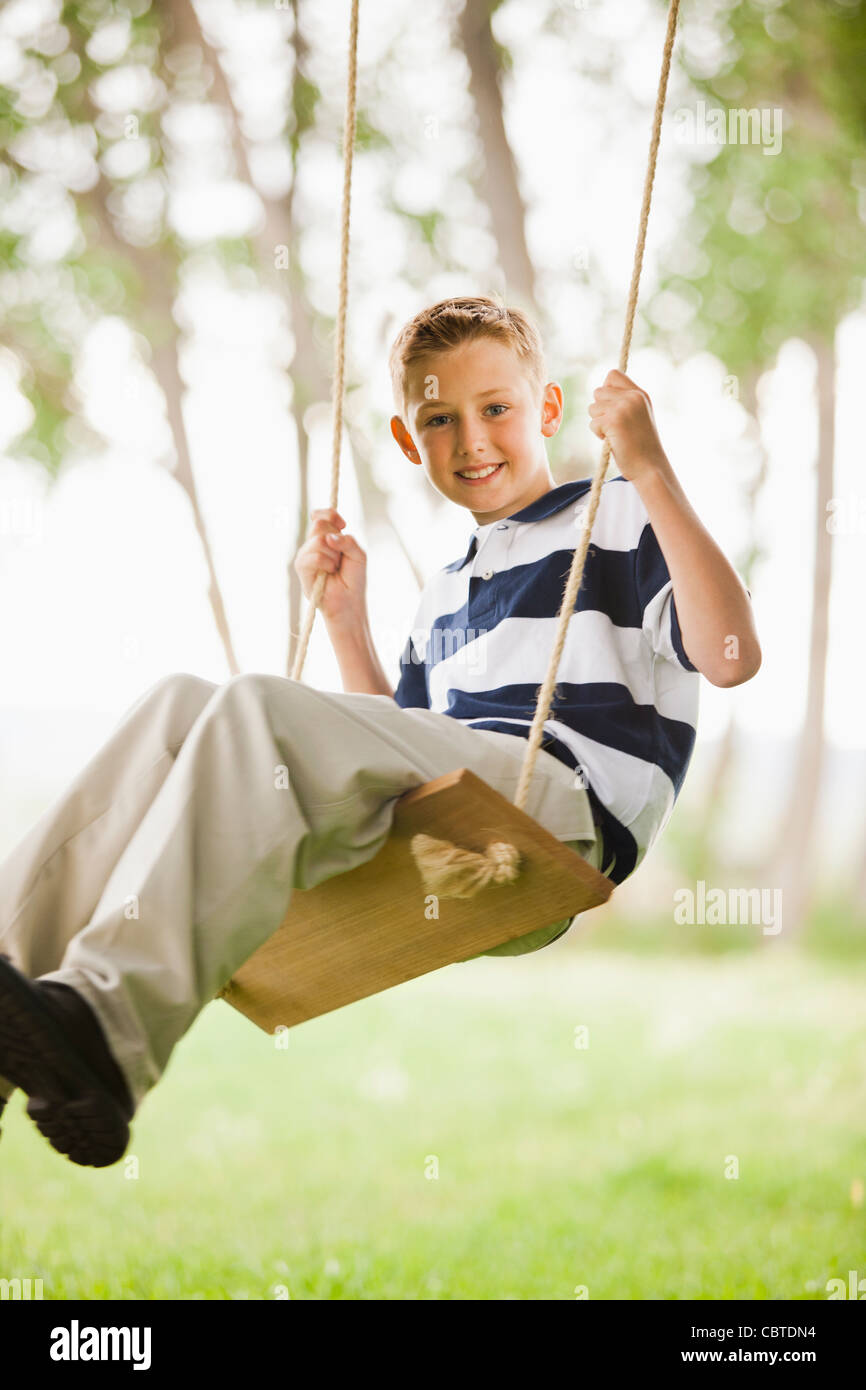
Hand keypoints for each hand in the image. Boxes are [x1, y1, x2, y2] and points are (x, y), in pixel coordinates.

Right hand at [294, 508, 367, 625]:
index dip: (331, 515)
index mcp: (325, 538)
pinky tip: (329, 573)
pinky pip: (314, 556)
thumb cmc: (353, 579)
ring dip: (334, 555)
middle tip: (340, 557)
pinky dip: (327, 564)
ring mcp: (305, 555)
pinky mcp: (301, 568)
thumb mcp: (359, 555)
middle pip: (319, 524)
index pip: (320, 516)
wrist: (348, 603)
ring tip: (335, 568)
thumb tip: (329, 538)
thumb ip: (348, 541)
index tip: (343, 525)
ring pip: (317, 540)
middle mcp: (312, 544)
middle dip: (336, 539)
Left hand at [587, 369, 667, 481]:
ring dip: (599, 423)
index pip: (612, 375)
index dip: (606, 390)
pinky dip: (599, 434)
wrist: (650, 467)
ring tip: (615, 435)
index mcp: (639, 394)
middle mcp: (632, 397)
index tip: (612, 408)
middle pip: (598, 392)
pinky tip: (614, 441)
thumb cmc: (641, 446)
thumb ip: (623, 401)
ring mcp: (623, 407)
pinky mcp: (613, 421)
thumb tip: (599, 392)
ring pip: (592, 408)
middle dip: (600, 410)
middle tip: (615, 426)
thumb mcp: (638, 416)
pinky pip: (593, 423)